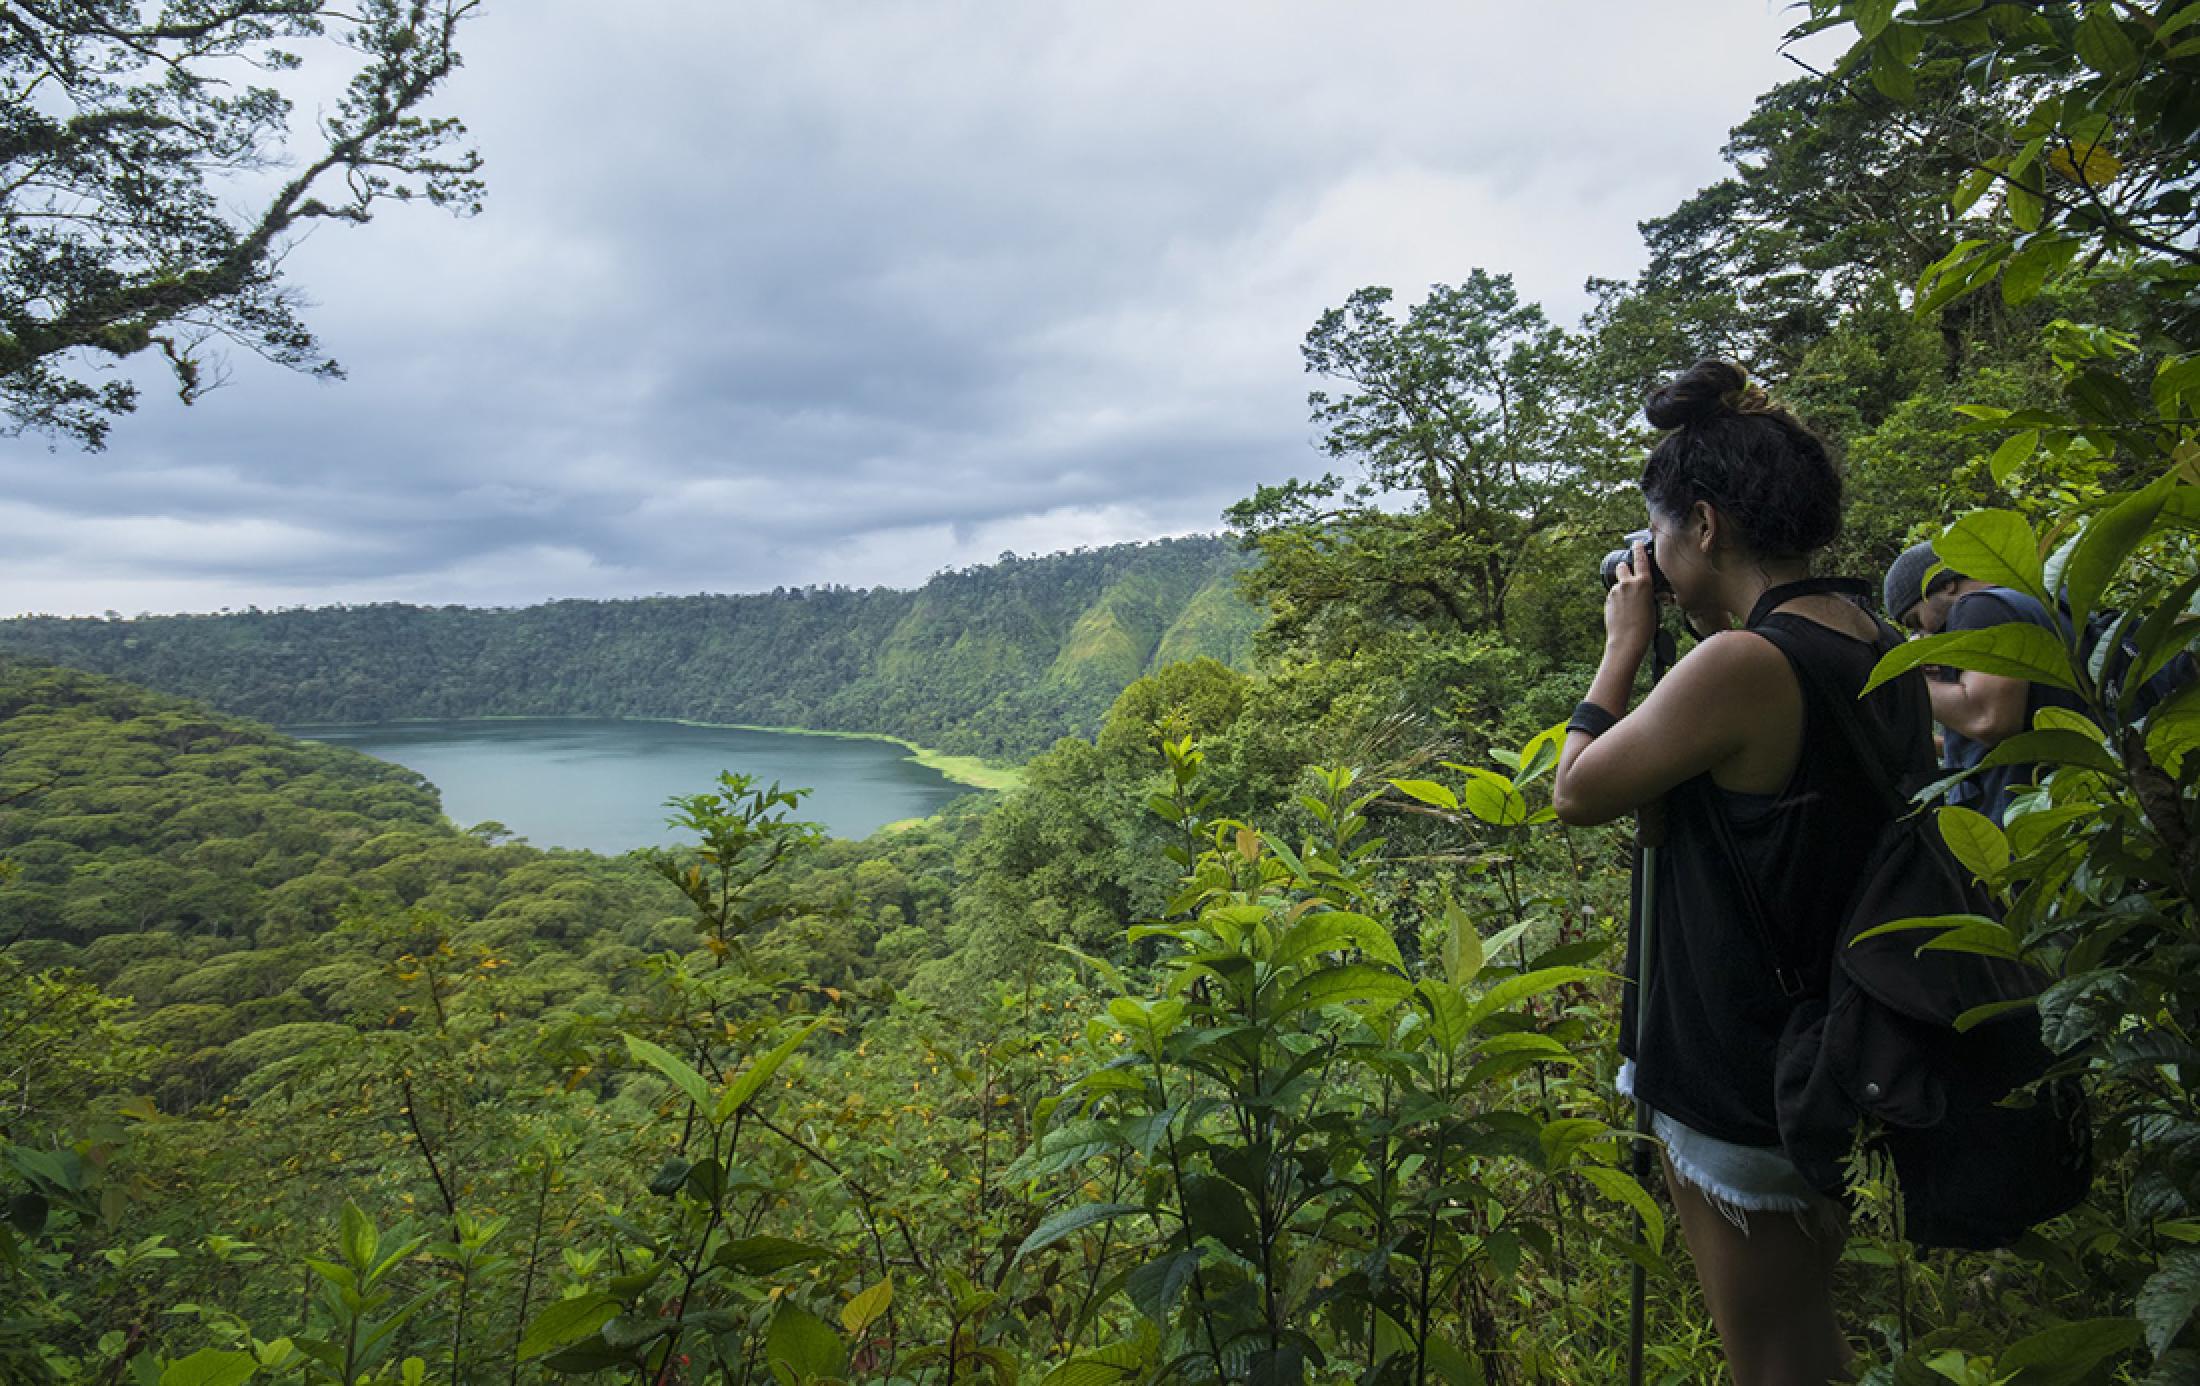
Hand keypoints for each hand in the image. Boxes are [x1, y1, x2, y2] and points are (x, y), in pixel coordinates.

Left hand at [1603, 541, 1656, 662]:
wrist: (1627, 640)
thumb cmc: (1645, 626)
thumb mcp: (1653, 605)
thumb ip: (1646, 592)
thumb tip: (1642, 590)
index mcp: (1643, 583)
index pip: (1640, 560)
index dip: (1638, 549)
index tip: (1636, 543)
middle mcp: (1627, 583)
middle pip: (1622, 566)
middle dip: (1624, 569)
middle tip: (1629, 579)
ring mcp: (1615, 592)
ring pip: (1618, 585)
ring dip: (1621, 590)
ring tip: (1628, 607)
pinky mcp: (1607, 600)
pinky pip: (1613, 596)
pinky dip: (1617, 600)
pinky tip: (1622, 613)